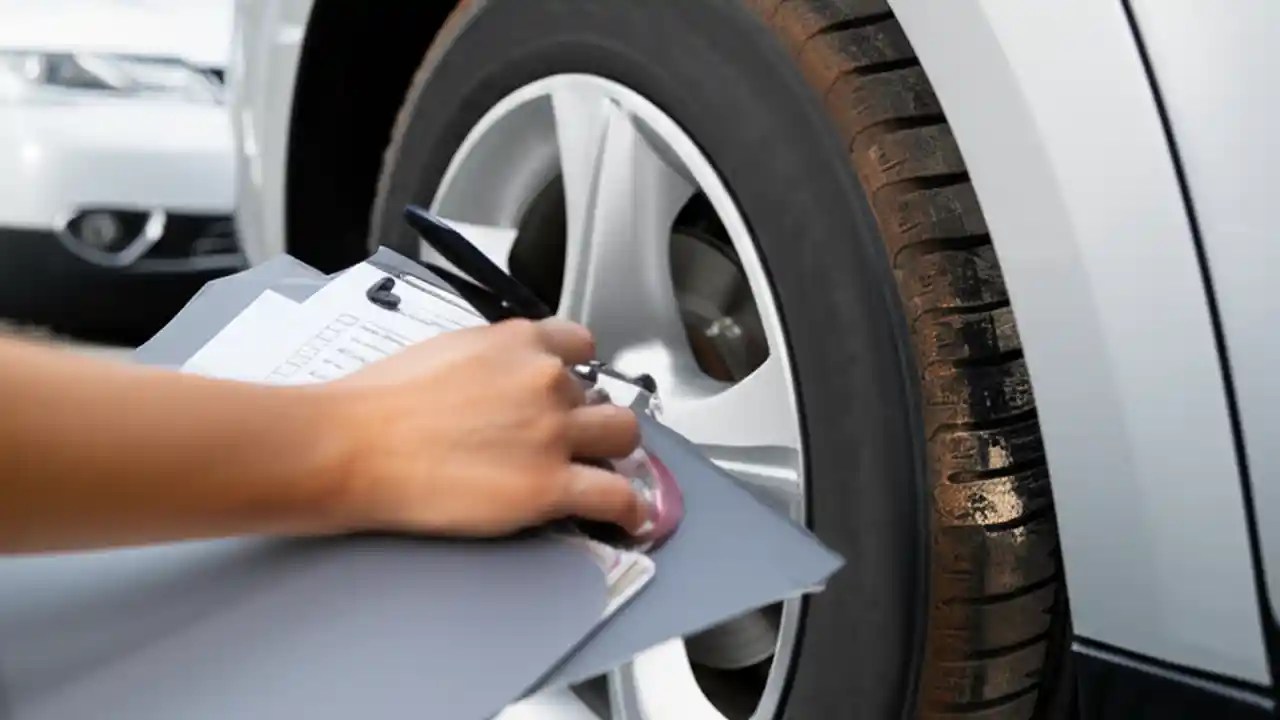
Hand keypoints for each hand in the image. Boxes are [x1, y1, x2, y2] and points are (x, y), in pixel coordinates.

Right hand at [316, 317, 647, 537]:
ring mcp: (552, 432)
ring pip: (623, 436)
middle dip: (590, 416)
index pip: (579, 343)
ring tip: (600, 472)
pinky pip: (617, 496)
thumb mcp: (446, 350)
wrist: (353, 445)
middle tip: (571, 440)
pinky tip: (628, 517)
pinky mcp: (549, 485)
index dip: (578, 371)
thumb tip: (501, 381)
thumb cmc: (378, 402)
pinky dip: (628, 508)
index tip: (571, 389)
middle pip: (601, 394)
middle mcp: (545, 379)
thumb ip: (491, 359)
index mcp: (518, 341)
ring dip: (613, 454)